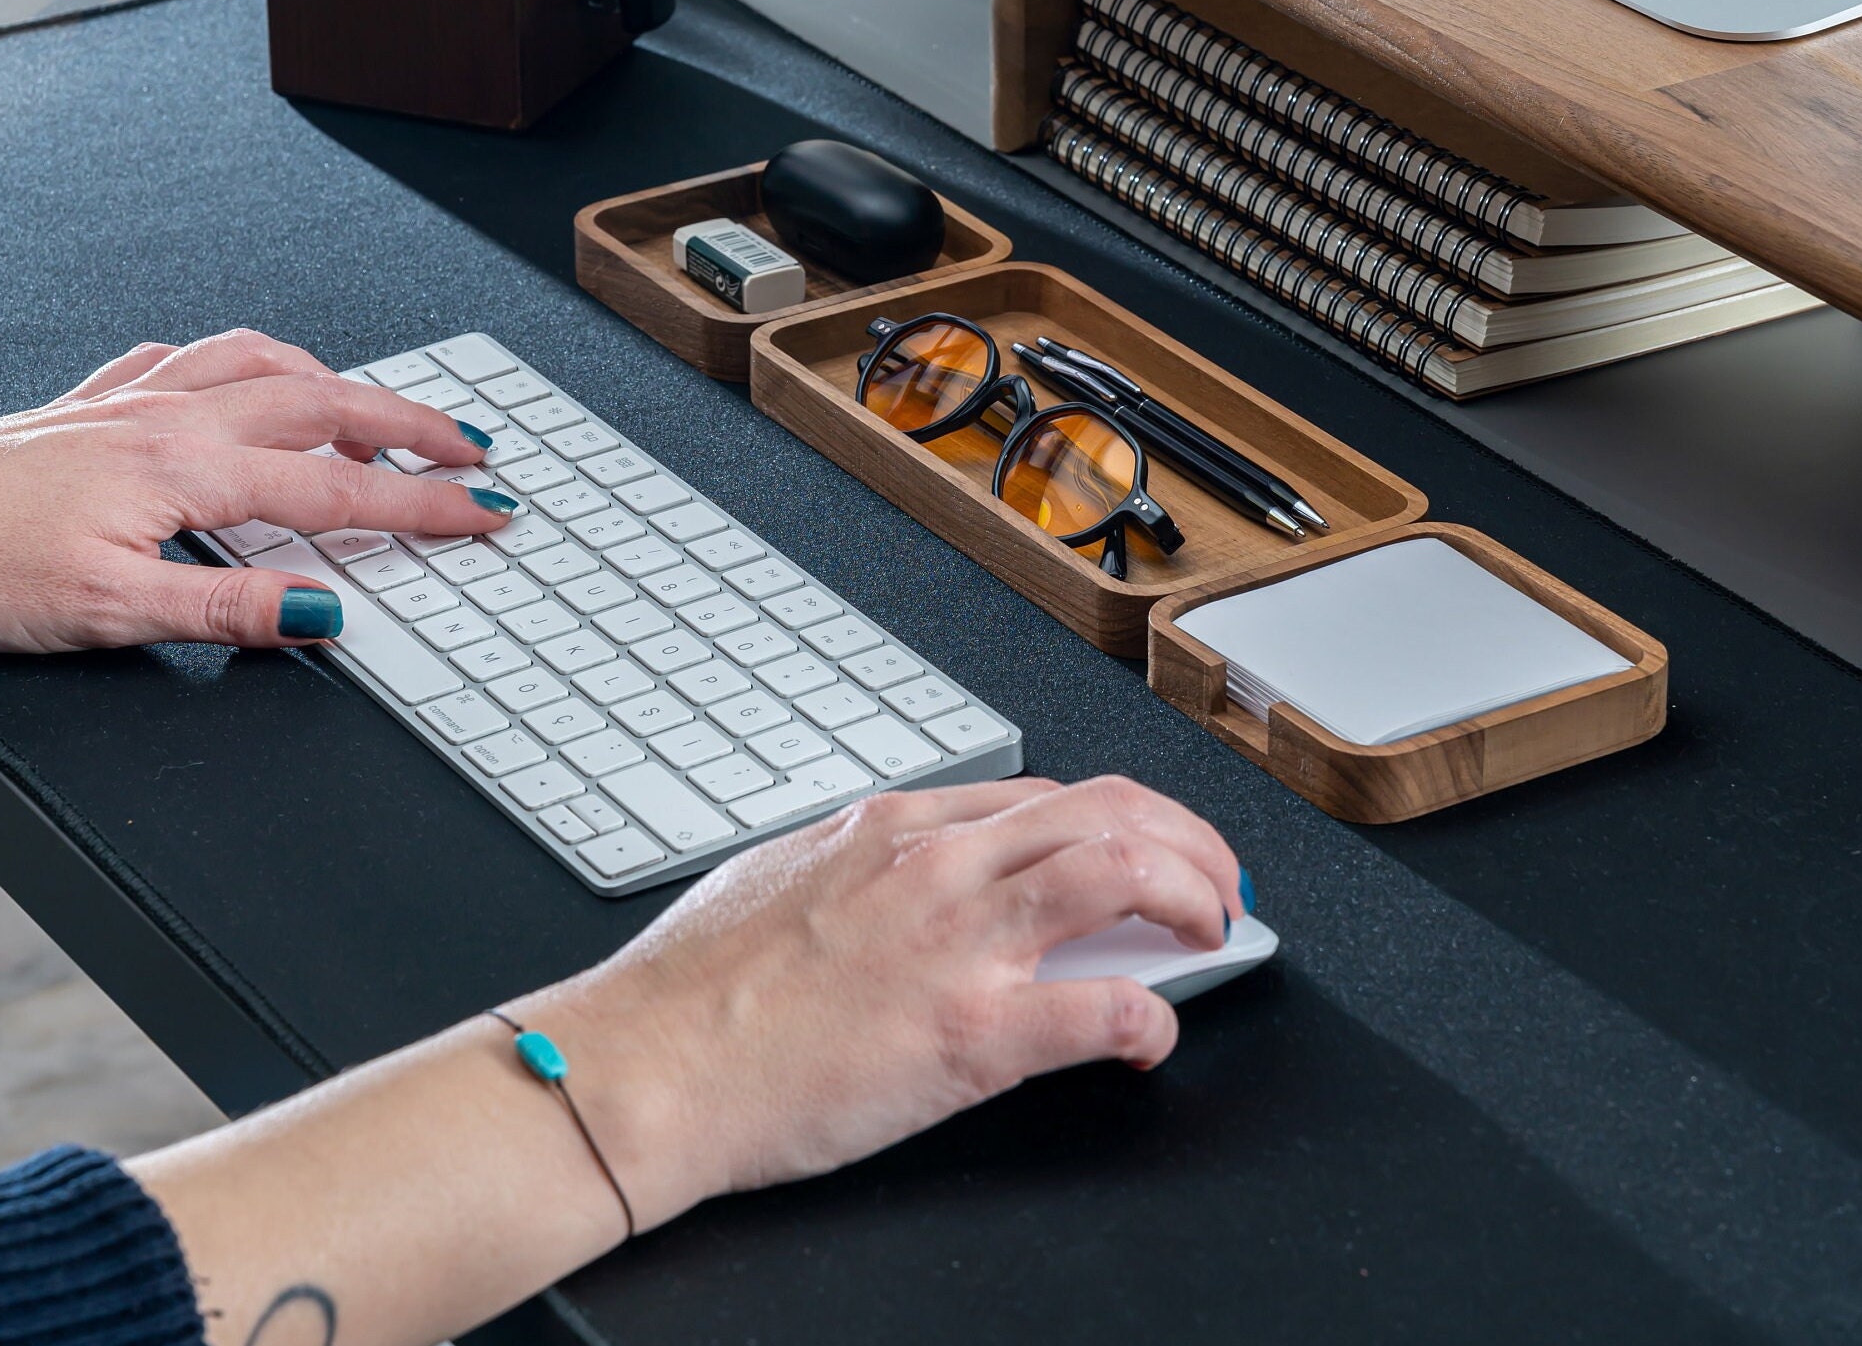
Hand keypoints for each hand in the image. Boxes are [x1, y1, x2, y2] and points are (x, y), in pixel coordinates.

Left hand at [0, 328, 517, 653]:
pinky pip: (192, 357)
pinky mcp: (93, 403)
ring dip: (340, 383)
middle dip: (413, 426)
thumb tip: (323, 616)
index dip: (426, 505)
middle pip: (328, 405)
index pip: (341, 492)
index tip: (485, 512)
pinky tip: (248, 374)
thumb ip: (227, 612)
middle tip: (471, 447)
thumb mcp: (108, 614)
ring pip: (267, 364)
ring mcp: (134, 401)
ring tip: (378, 412)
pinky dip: (246, 361)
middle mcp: (173, 419)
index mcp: (188, 469)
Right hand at [532, 774, 1245, 1226]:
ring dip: (1191, 895)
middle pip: (1108, 812)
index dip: (1120, 819)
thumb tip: (920, 880)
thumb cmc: (695, 985)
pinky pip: (1097, 1008)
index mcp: (896, 827)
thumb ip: (869, 869)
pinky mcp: (967, 1034)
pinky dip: (1147, 1017)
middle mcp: (937, 864)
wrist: (645, 1064)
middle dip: (1186, 840)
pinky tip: (1150, 1035)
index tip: (1145, 847)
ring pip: (1122, 870)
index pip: (1045, 796)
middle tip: (1215, 882)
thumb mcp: (788, 878)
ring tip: (1213, 929)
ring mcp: (957, 941)